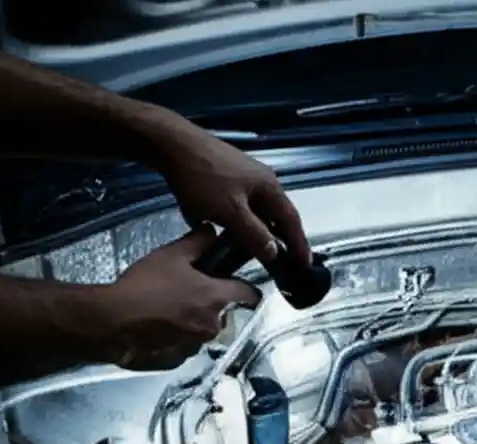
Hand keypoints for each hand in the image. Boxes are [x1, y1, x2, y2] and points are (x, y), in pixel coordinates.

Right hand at [93, 226, 260, 370]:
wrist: (113, 319)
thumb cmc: (144, 285)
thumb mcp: (172, 254)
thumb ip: (198, 242)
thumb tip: (212, 232)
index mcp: (216, 298)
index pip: (250, 295)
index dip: (248, 288)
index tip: (239, 284)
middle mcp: (212, 325)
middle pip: (224, 312)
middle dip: (211, 302)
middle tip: (188, 289)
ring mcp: (196, 344)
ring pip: (204, 328)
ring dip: (194, 319)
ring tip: (169, 306)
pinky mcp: (178, 358)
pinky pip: (186, 344)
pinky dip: (178, 335)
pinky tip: (159, 324)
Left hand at [150, 116, 309, 265]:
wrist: (171, 144)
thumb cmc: (203, 178)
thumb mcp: (231, 212)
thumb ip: (254, 234)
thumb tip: (275, 253)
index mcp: (269, 187)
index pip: (291, 221)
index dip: (299, 245)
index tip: (304, 265)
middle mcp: (261, 180)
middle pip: (276, 215)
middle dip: (280, 238)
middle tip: (283, 262)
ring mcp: (242, 175)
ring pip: (256, 210)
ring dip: (259, 230)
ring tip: (257, 251)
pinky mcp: (224, 175)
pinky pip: (239, 204)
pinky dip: (239, 220)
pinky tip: (227, 231)